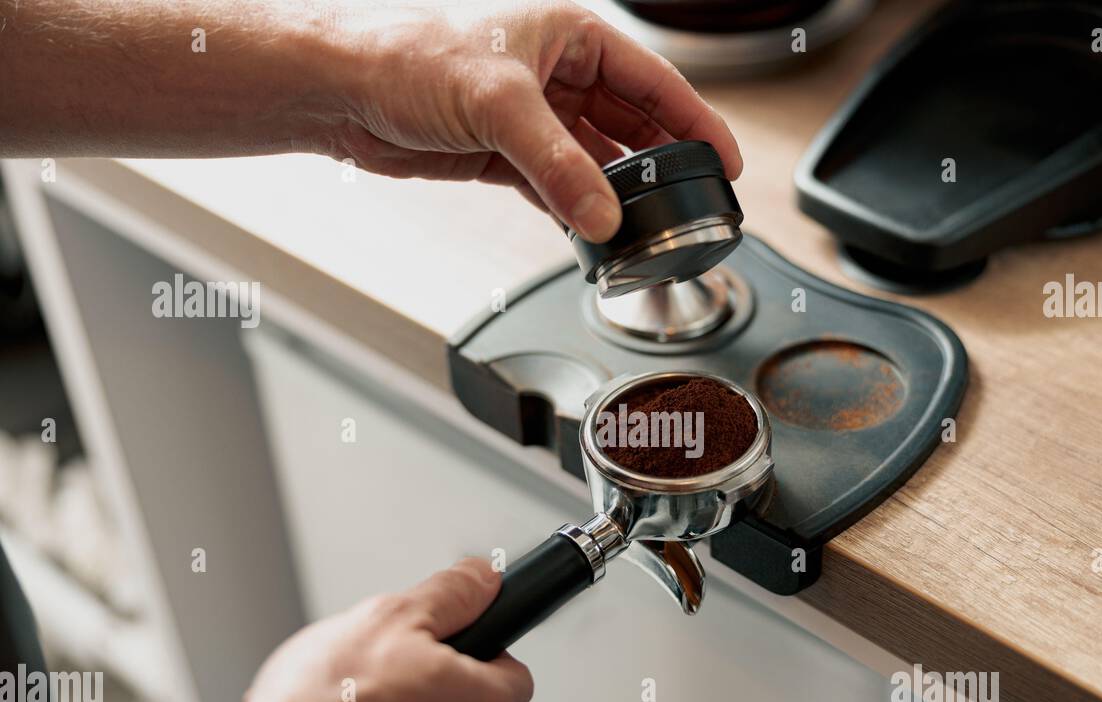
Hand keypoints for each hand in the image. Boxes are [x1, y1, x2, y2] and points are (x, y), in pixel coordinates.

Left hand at [324, 0, 742, 240]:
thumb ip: (558, 166)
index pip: (655, 82)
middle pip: (632, 126)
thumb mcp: (499, 103)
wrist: (342, 89)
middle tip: (692, 208)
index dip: (696, 122)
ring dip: (616, 197)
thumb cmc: (408, 54)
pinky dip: (575, 212)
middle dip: (661, 168)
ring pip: (596, 162)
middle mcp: (558, 74)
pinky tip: (594, 234)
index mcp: (572, 35)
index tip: (726, 162)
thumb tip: (604, 217)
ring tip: (646, 232)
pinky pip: (558, 187)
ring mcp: (534, 117)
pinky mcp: (506, 154)